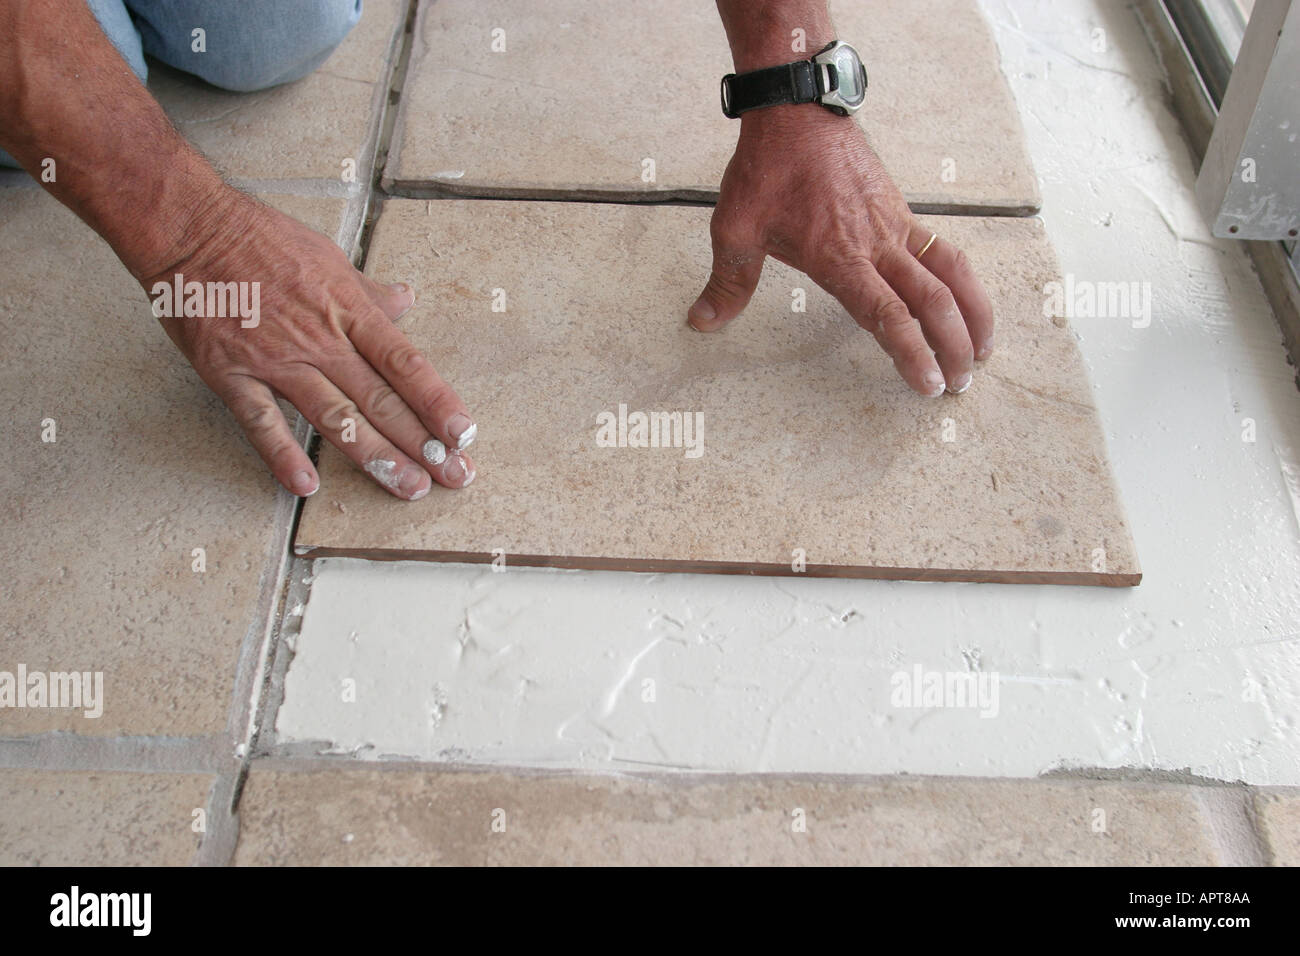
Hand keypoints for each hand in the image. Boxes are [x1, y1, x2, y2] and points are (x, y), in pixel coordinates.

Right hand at [143, 189, 476, 498]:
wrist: (189, 226)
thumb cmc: (259, 237)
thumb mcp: (328, 256)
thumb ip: (366, 291)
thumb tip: (405, 300)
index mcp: (348, 310)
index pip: (405, 363)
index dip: (437, 401)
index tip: (464, 433)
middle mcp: (320, 339)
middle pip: (381, 399)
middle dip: (423, 443)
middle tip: (454, 477)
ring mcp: (276, 360)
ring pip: (335, 418)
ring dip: (376, 457)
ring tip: (409, 488)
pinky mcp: (231, 374)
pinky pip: (262, 422)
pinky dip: (283, 455)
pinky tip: (306, 486)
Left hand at [689, 107, 993, 395]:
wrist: (795, 111)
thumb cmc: (766, 169)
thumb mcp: (734, 230)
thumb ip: (726, 283)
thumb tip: (702, 323)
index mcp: (840, 258)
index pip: (888, 316)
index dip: (912, 353)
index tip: (929, 385)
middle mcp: (877, 244)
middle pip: (932, 301)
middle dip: (953, 346)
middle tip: (962, 384)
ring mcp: (896, 225)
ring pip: (951, 272)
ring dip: (973, 313)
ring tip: (983, 349)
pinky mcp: (901, 209)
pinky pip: (943, 248)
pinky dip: (962, 279)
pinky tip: (966, 300)